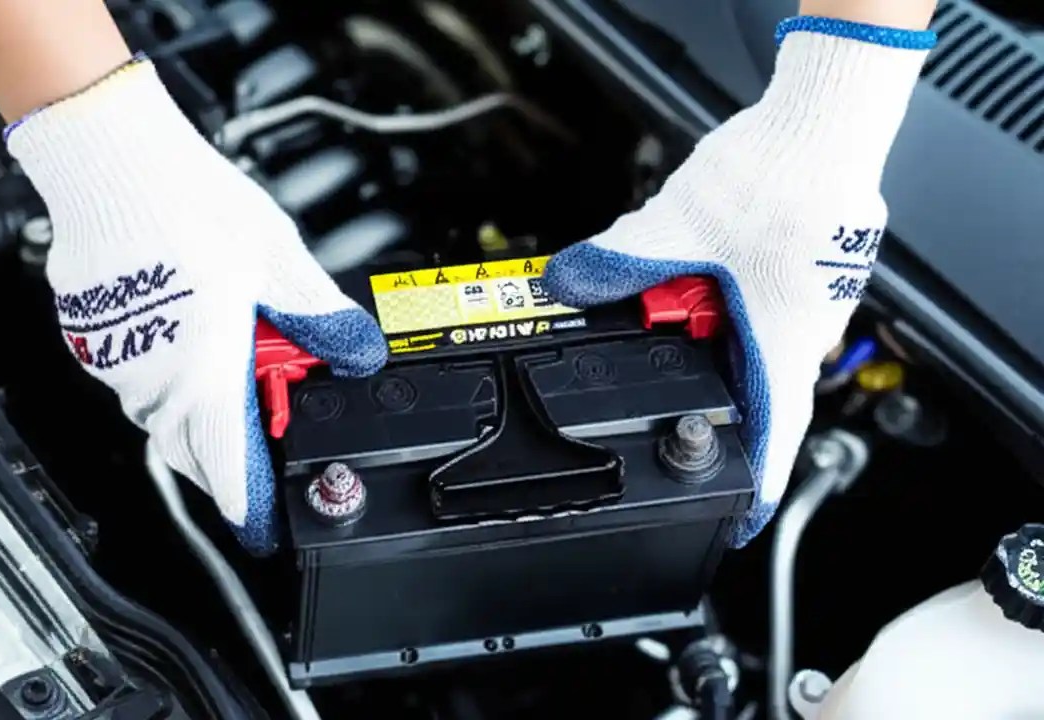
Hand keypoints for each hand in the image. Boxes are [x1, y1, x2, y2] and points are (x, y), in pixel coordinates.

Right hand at [8, 58, 385, 554]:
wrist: (110, 160)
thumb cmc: (185, 204)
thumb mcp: (279, 261)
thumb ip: (320, 318)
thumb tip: (358, 352)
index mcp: (205, 375)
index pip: (231, 470)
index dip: (252, 509)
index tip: (265, 533)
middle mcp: (153, 381)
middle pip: (193, 452)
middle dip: (228, 457)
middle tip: (260, 432)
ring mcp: (113, 361)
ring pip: (159, 416)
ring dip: (196, 410)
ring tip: (228, 360)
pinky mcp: (88, 335)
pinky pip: (130, 379)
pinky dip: (162, 373)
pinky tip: (183, 331)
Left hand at [542, 18, 933, 544]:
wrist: (825, 117)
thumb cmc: (781, 174)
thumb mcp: (676, 226)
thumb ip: (619, 261)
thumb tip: (567, 280)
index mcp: (780, 338)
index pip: (769, 435)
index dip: (753, 486)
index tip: (742, 522)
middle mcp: (804, 326)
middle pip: (755, 389)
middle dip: (707, 398)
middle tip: (666, 397)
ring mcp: (810, 296)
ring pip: (753, 342)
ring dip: (711, 343)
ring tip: (672, 324)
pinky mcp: (804, 266)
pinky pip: (760, 307)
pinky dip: (724, 307)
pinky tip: (697, 281)